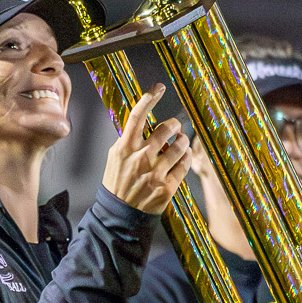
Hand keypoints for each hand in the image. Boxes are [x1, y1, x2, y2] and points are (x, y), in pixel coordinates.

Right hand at [103, 86, 191, 213]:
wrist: (119, 214)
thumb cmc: (117, 183)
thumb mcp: (115, 158)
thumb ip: (128, 140)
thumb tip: (143, 122)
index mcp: (124, 148)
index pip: (137, 116)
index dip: (149, 99)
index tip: (159, 87)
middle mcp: (140, 159)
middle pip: (165, 129)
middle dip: (174, 124)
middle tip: (174, 126)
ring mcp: (155, 174)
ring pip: (179, 147)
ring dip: (182, 141)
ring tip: (180, 141)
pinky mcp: (167, 188)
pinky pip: (184, 166)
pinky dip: (186, 158)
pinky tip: (184, 156)